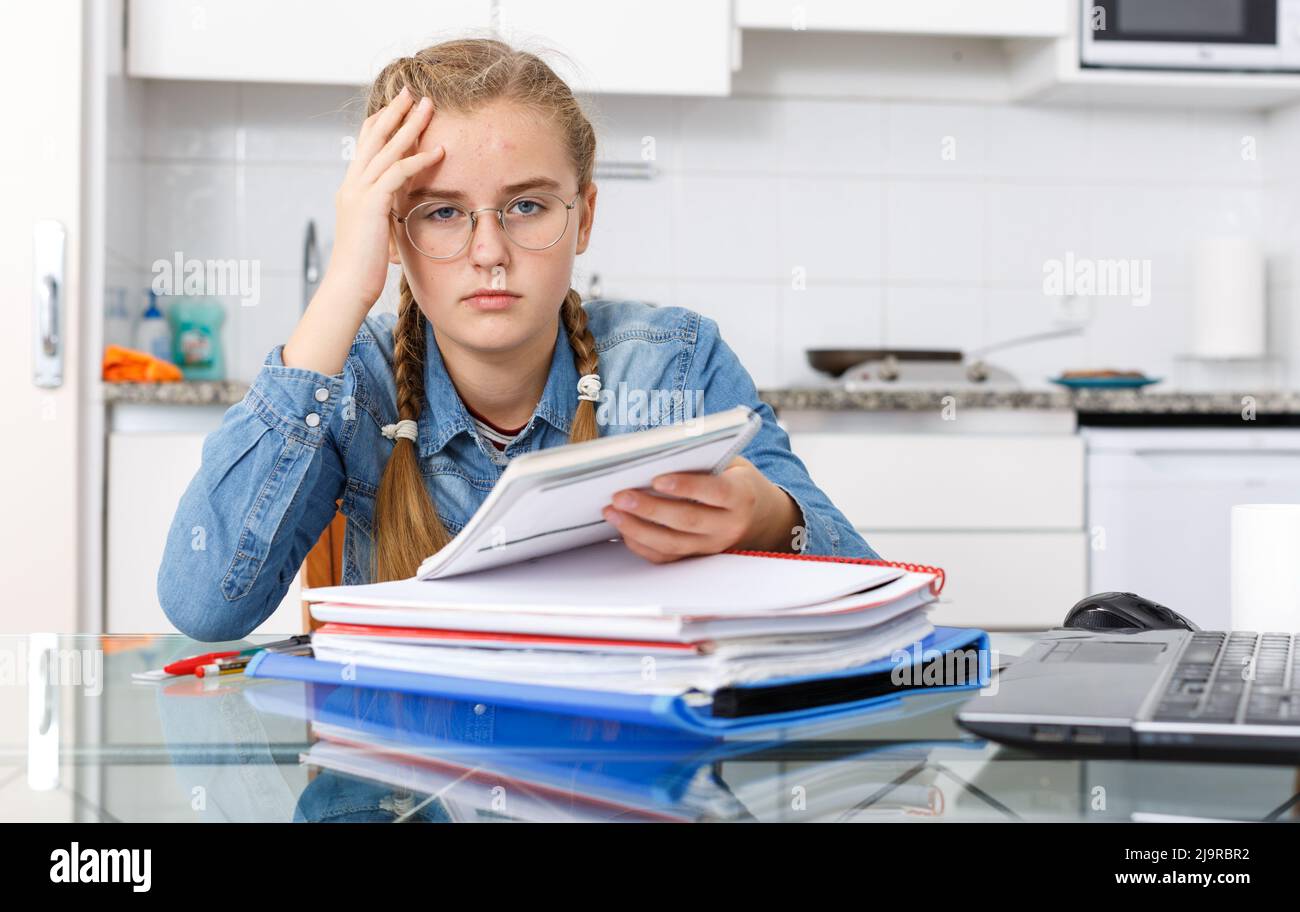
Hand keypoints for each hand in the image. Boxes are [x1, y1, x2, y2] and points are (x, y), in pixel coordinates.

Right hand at [326, 85, 443, 310]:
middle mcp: (352, 184)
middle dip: (394, 112)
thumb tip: (397, 210)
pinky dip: (418, 159)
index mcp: (352, 189)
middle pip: (373, 137)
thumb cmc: (364, 267)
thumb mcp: (376, 232)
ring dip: (409, 125)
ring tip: (429, 106)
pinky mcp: (371, 204)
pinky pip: (397, 172)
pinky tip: (438, 150)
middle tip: (412, 91)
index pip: (366, 146)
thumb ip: (384, 214)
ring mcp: (359, 192)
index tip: (400, 107)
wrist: (348, 286)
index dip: (381, 123)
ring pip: (386, 148)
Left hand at [602, 456, 801, 563]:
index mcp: (741, 496)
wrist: (760, 517)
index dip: (686, 487)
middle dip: (650, 509)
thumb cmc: (736, 482)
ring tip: (612, 512)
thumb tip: (656, 453)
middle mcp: (729, 526)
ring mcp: (713, 546)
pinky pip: (667, 558)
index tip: (657, 479)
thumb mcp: (731, 464)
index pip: (714, 492)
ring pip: (673, 544)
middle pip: (687, 520)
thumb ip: (703, 459)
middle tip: (620, 496)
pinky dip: (642, 545)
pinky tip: (623, 529)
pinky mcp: (698, 557)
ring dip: (638, 529)